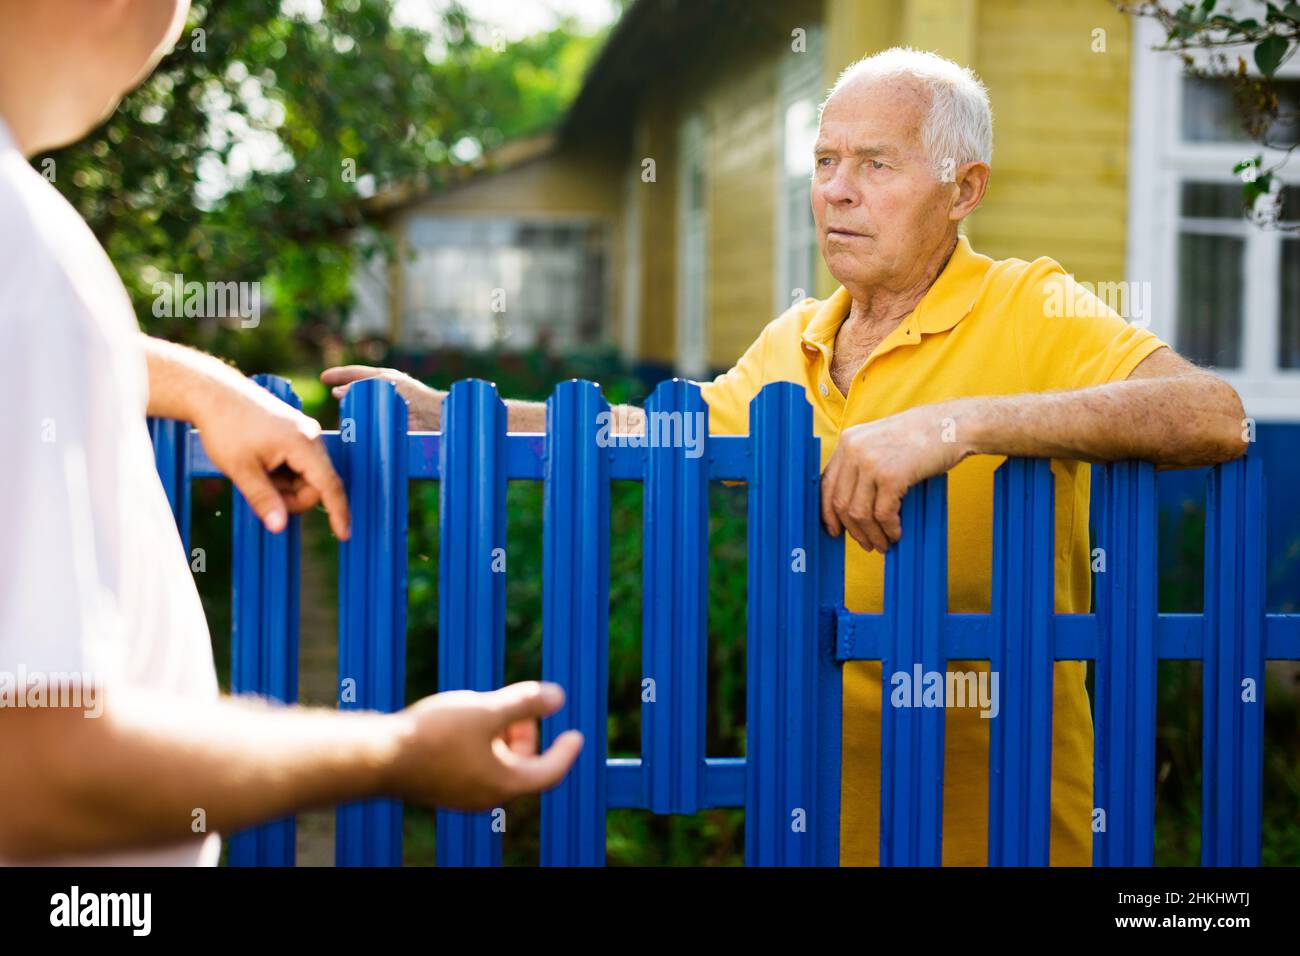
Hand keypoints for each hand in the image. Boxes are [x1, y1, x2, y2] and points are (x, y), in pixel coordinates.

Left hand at [194, 383, 349, 538]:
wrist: (213, 393)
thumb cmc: (225, 427)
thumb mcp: (241, 469)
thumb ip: (263, 500)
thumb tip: (279, 528)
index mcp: (303, 444)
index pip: (329, 485)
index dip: (338, 512)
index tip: (344, 534)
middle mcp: (311, 436)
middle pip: (316, 484)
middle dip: (291, 498)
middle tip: (260, 493)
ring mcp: (305, 433)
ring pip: (306, 476)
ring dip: (284, 486)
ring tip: (255, 473)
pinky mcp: (296, 433)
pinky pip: (298, 464)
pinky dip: (282, 474)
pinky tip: (261, 466)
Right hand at [320, 365, 444, 429]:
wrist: (433, 417)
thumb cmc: (412, 396)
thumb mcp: (383, 385)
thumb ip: (360, 386)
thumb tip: (337, 392)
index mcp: (382, 378)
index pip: (355, 373)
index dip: (338, 374)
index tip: (323, 378)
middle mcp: (382, 392)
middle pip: (356, 391)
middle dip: (344, 394)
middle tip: (333, 397)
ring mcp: (385, 408)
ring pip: (361, 409)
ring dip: (351, 412)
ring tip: (342, 417)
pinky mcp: (387, 424)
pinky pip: (367, 424)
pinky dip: (359, 426)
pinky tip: (352, 432)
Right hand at [387, 681, 582, 809]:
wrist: (377, 756)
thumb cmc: (433, 735)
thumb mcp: (486, 710)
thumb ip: (525, 703)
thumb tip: (558, 697)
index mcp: (503, 784)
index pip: (549, 772)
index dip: (566, 752)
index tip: (576, 735)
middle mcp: (484, 796)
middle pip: (522, 766)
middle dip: (526, 734)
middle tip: (517, 706)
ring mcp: (460, 793)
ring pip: (496, 764)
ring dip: (501, 736)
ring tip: (486, 707)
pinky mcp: (440, 785)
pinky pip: (473, 765)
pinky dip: (480, 743)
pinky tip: (463, 720)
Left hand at [821, 402, 972, 552]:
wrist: (950, 425)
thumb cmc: (921, 435)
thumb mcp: (879, 440)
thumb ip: (861, 462)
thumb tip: (850, 502)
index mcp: (848, 441)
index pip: (826, 483)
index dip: (828, 512)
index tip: (834, 529)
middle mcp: (854, 450)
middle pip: (840, 502)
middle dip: (852, 529)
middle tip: (865, 542)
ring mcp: (871, 463)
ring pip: (859, 513)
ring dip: (871, 534)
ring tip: (882, 543)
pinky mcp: (892, 476)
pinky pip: (883, 514)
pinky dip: (889, 529)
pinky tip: (896, 533)